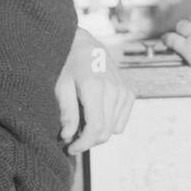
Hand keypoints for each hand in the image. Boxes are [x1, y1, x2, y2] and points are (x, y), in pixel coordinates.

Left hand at [56, 27, 135, 155]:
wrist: (84, 42)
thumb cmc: (68, 63)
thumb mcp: (61, 86)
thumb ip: (67, 112)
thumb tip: (69, 136)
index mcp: (95, 87)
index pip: (95, 128)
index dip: (83, 144)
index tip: (70, 148)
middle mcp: (114, 89)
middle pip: (106, 132)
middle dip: (88, 140)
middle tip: (72, 138)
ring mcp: (124, 90)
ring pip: (115, 129)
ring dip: (98, 133)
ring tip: (82, 125)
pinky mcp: (129, 92)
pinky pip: (122, 121)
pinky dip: (110, 124)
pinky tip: (96, 115)